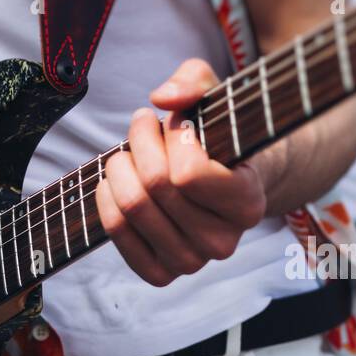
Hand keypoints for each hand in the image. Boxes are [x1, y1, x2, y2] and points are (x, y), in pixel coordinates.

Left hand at [96, 59, 266, 286]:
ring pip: (133, 208)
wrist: (224, 184)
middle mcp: (224, 242)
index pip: (190, 175)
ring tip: (128, 151)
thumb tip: (162, 97)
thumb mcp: (216, 97)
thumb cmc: (220, 137)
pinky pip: (118, 235)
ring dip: (119, 167)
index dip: (173, 138)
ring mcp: (192, 262)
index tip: (176, 121)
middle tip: (143, 125)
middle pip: (156, 186)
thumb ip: (194, 83)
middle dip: (141, 142)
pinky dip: (107, 201)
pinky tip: (115, 183)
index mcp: (248, 204)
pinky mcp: (162, 272)